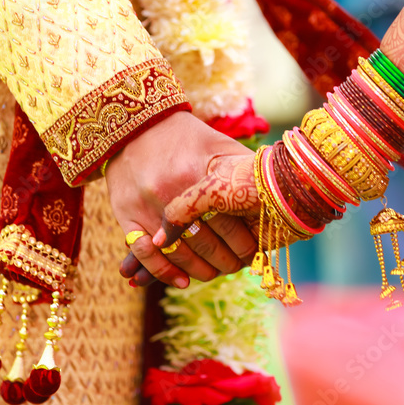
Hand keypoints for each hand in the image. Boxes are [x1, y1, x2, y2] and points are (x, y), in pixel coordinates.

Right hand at [106, 112, 257, 287]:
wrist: (137, 123)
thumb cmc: (187, 135)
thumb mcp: (220, 145)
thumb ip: (244, 166)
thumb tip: (278, 185)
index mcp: (198, 177)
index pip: (228, 226)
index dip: (245, 245)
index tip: (254, 254)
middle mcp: (169, 193)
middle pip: (204, 244)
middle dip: (226, 261)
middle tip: (236, 266)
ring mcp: (145, 206)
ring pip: (177, 253)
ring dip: (199, 270)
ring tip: (213, 273)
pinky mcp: (125, 214)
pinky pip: (144, 253)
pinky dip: (163, 271)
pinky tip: (181, 281)